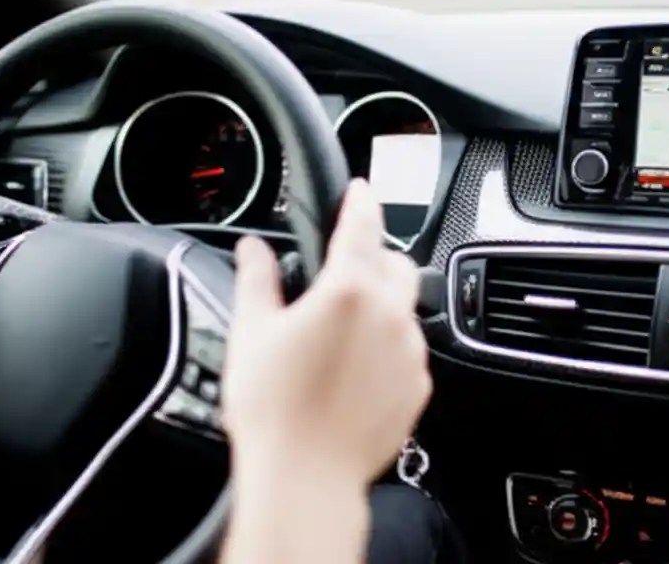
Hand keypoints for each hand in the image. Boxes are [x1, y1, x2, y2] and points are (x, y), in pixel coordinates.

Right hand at [223, 179, 430, 490]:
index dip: (360, 201)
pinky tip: (354, 369)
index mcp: (347, 290)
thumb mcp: (251, 332)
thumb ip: (257, 279)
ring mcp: (409, 352)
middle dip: (374, 257)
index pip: (362, 225)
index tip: (362, 190)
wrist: (305, 479)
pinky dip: (387, 348)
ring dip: (381, 306)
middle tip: (341, 272)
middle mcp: (388, 315)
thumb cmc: (272, 410)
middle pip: (395, 264)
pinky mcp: (417, 387)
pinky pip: (408, 351)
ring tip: (340, 332)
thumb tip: (252, 249)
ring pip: (405, 309)